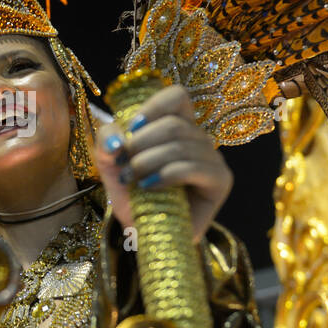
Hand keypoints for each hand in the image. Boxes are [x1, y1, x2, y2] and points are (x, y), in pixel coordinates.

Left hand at [92, 84, 232, 243]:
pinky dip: (166, 174)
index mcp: (177, 125)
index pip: (177, 96)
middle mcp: (198, 139)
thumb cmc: (131, 194)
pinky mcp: (220, 182)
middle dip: (141, 143)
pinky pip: (194, 167)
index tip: (131, 129)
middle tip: (124, 163)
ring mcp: (213, 159)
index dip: (153, 107)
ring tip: (131, 178)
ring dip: (148, 161)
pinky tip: (149, 186)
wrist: (141, 231)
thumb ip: (107, 140)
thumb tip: (117, 139)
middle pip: (174, 124)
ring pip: (181, 146)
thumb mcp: (110, 162)